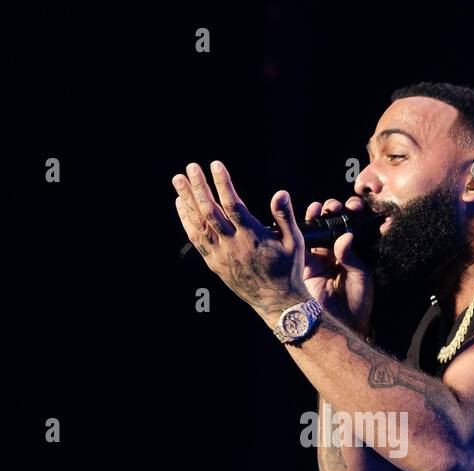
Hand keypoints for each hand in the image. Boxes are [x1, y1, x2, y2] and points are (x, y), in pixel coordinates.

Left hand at [172, 161, 307, 318]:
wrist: (277, 301)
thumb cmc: (288, 269)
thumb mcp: (294, 241)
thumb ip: (285, 216)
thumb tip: (281, 193)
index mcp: (253, 237)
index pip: (233, 205)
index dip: (222, 183)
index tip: (215, 165)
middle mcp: (233, 246)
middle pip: (210, 212)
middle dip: (199, 187)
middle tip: (190, 168)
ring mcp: (221, 256)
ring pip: (198, 224)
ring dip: (187, 200)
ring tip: (179, 181)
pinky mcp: (214, 264)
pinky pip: (196, 240)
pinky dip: (186, 221)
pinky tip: (180, 205)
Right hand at [301, 195, 374, 336]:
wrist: (344, 326)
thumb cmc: (357, 304)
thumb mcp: (360, 276)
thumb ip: (351, 256)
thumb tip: (345, 236)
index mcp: (348, 256)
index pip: (347, 229)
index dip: (349, 215)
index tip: (355, 206)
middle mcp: (332, 256)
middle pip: (328, 227)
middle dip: (331, 212)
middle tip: (335, 206)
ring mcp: (316, 262)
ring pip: (314, 234)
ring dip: (315, 218)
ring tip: (319, 208)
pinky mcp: (303, 269)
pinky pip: (300, 248)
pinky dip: (301, 234)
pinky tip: (305, 221)